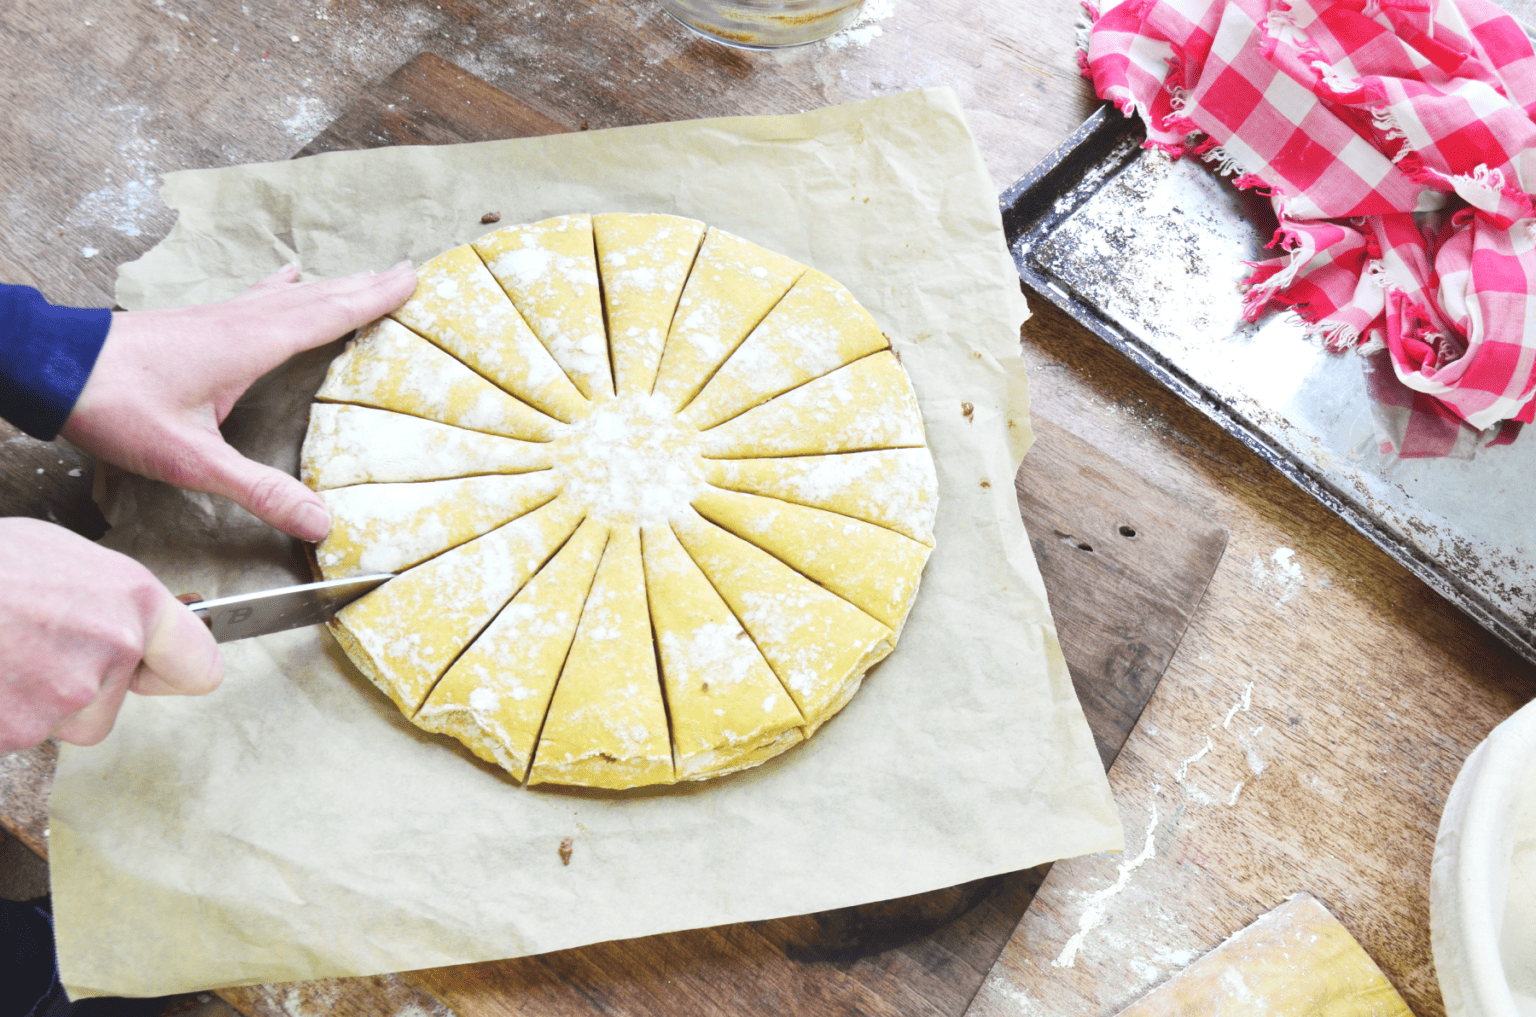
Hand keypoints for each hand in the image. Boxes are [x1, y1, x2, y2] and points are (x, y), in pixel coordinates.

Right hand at [0, 518, 221, 750]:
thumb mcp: (62, 556)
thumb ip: (109, 600)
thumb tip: (126, 627)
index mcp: (133, 603)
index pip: (198, 667)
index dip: (172, 673)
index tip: (153, 674)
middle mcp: (110, 651)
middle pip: (109, 708)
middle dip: (74, 691)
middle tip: (27, 646)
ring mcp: (63, 696)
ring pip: (58, 722)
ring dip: (29, 701)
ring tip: (0, 651)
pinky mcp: (18, 730)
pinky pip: (14, 734)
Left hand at [62, 262, 417, 541]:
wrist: (48, 367)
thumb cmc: (117, 407)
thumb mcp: (193, 461)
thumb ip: (258, 490)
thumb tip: (321, 523)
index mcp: (250, 345)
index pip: (327, 315)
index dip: (373, 298)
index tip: (413, 277)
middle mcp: (239, 321)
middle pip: (317, 297)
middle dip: (364, 284)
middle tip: (407, 268)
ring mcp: (216, 317)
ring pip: (289, 294)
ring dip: (332, 284)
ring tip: (362, 274)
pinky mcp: (196, 322)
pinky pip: (256, 296)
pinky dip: (282, 285)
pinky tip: (284, 275)